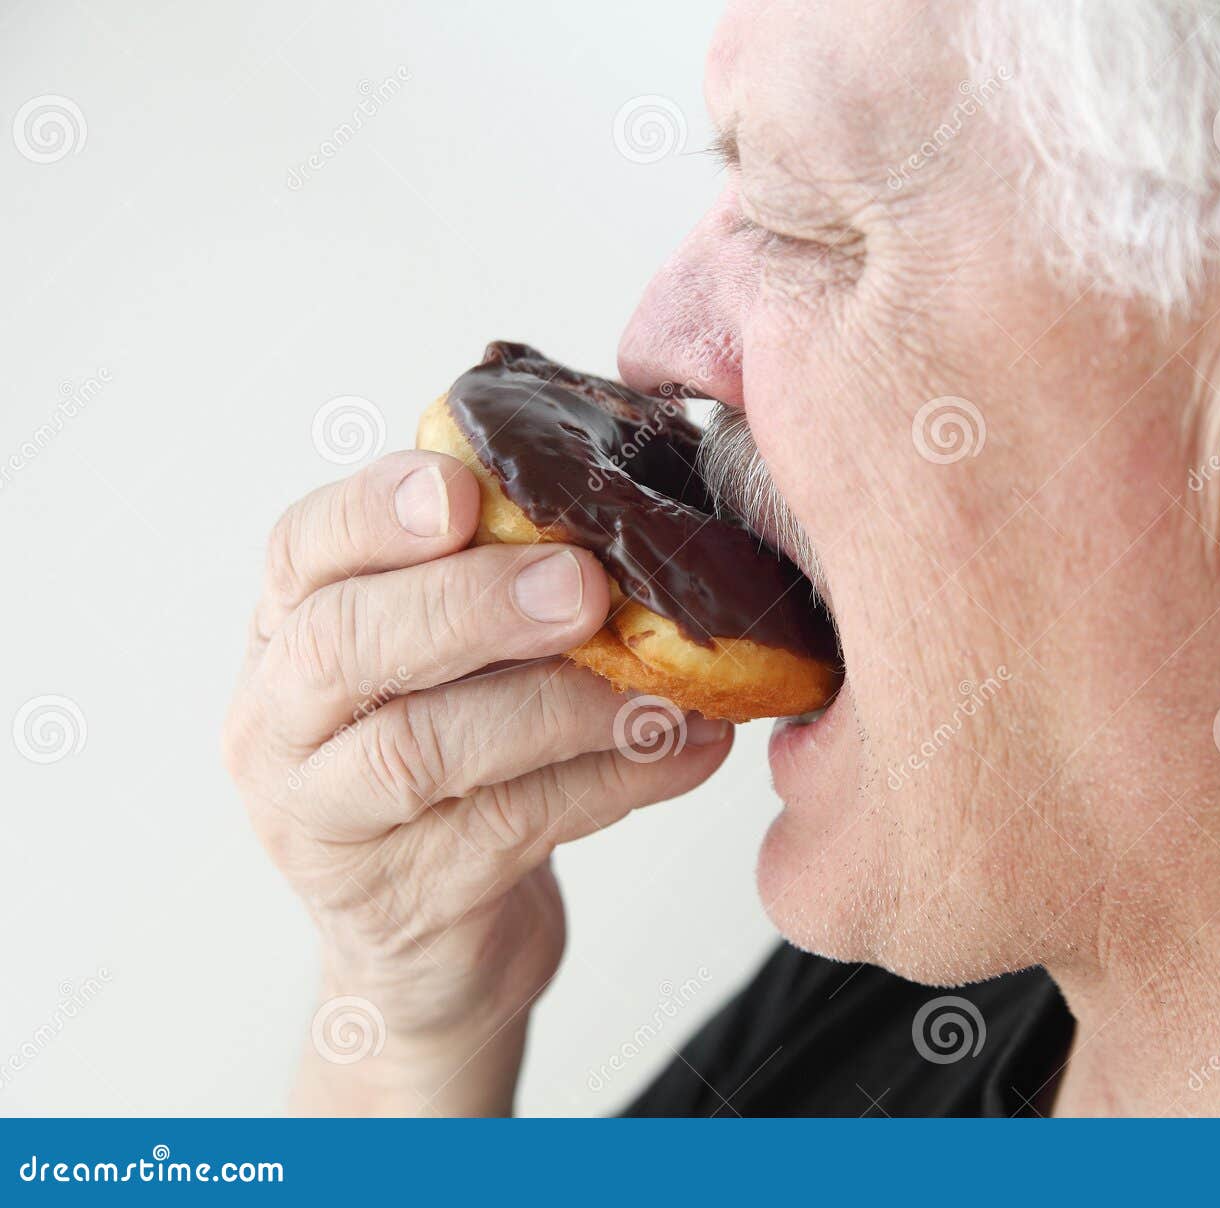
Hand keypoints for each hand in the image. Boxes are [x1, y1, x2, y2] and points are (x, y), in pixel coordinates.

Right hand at [222, 451, 731, 1113]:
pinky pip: (510, 826)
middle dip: (467, 604)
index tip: (459, 490)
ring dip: (559, 704)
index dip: (373, 511)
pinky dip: (613, 780)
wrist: (434, 944)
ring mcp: (326, 823)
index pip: (301, 550)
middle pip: (341, 646)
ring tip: (661, 685)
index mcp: (288, 633)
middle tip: (580, 586)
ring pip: (421, 748)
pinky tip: (688, 748)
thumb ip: (493, 585)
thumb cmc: (457, 762)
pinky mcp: (404, 900)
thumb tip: (627, 512)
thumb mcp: (450, 665)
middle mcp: (279, 725)